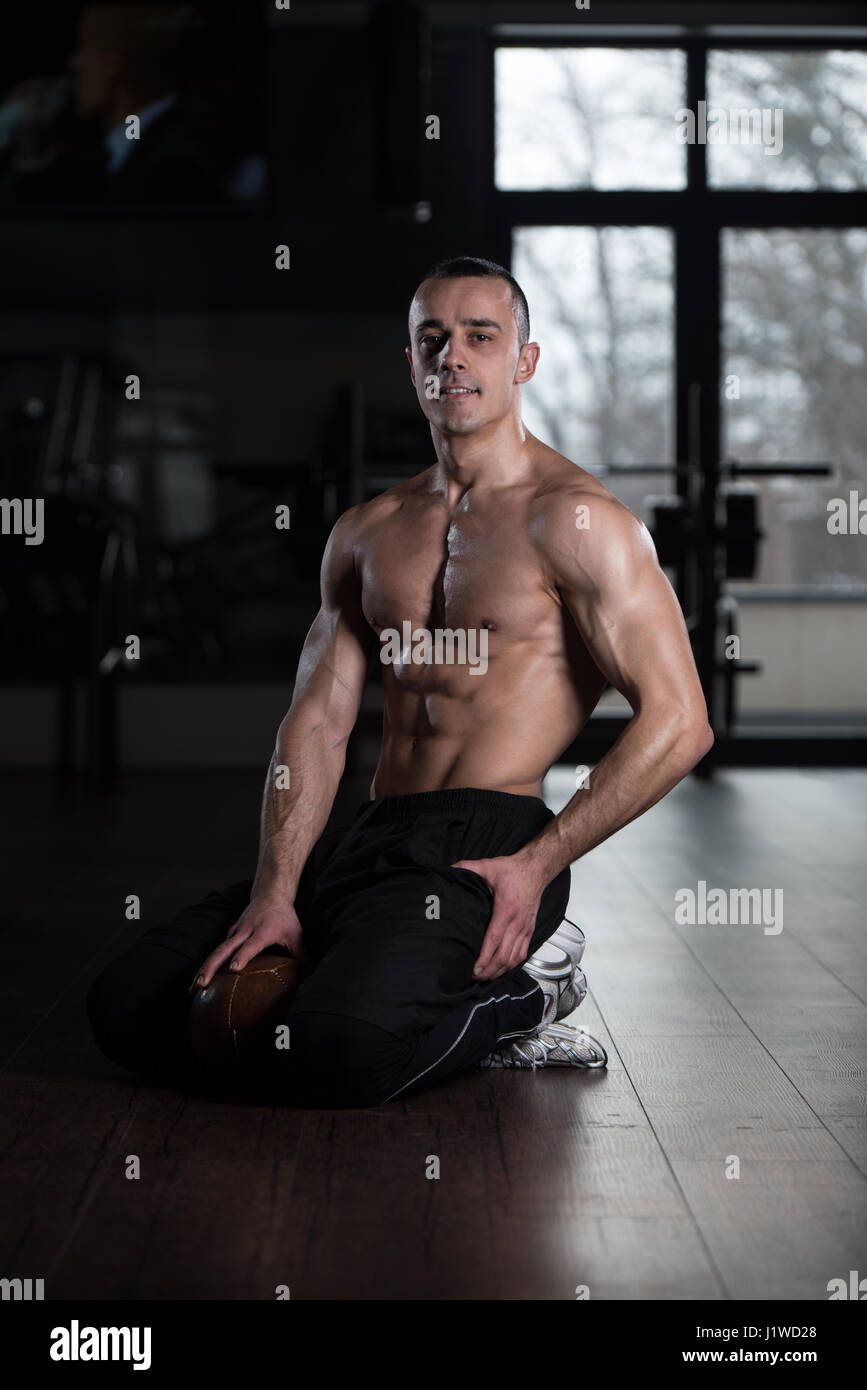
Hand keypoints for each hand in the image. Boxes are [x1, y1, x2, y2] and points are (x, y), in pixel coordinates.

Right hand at [189, 894, 308, 992]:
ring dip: (204, 969)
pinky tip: (200, 982)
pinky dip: (208, 965)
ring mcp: (234, 932)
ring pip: (216, 951)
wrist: (270, 894)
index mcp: (261, 932)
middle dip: (210, 968)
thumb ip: (302, 956)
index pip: (250, 946)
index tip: (234, 969)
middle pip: (223, 950)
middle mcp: (244, 931)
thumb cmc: (285, 917)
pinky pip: (217, 951)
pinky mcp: (230, 934)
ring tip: (192, 989)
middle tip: (200, 985)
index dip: (242, 956)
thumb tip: (311, 976)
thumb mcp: (297, 935)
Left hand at [451, 852, 546, 981]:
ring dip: (499, 971)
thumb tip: (448, 871)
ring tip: (485, 977)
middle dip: (489, 970)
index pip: (494, 940)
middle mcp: (518, 922)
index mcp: (506, 909)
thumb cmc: (513, 870)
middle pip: (504, 955)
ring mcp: (525, 928)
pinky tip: (501, 969)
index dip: (484, 958)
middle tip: (474, 977)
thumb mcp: (487, 866)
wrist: (536, 870)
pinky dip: (511, 965)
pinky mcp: (530, 930)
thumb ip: (467, 867)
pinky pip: (522, 953)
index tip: (474, 969)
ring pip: (513, 958)